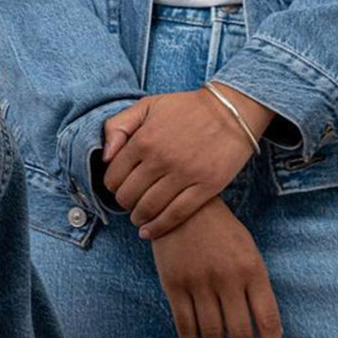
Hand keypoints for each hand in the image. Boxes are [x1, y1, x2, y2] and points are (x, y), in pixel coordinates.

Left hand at [102, 86, 273, 239]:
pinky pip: (176, 214)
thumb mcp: (147, 106)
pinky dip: (159, 227)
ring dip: (139, 218)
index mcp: (143, 140)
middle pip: (128, 196)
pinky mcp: (206, 186)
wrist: (232, 110)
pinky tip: (151, 231)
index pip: (113, 177)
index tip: (120, 187)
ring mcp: (184, 174)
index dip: (112, 186)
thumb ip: (118, 126)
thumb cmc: (187, 108)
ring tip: (139, 218)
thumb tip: (105, 158)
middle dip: (125, 203)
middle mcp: (160, 159)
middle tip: (130, 203)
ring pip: (149, 209)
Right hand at [151, 198, 282, 337]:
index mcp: (253, 270)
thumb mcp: (248, 251)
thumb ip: (256, 287)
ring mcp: (200, 282)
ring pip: (212, 333)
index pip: (268, 320)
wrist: (182, 204)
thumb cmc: (222, 231)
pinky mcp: (174, 284)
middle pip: (240, 333)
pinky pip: (184, 324)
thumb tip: (263, 330)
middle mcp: (228, 279)